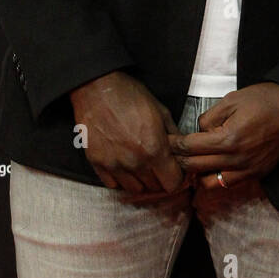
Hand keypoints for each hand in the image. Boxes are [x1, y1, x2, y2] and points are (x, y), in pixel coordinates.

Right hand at [69, 71, 183, 193]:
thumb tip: (182, 152)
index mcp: (154, 148)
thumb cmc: (130, 96)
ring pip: (134, 189)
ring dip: (141, 180)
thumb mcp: (161, 111)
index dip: (176, 178)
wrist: (96, 88)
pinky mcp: (96, 163)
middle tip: (158, 164)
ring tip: (140, 164)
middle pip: (154, 188)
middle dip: (160, 178)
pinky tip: (123, 163)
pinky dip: (120, 178)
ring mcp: (114, 164)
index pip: (172, 183)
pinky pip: (113, 184)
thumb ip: (174, 136)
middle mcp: (135, 162)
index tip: (174, 170)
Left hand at [168, 82, 278, 190]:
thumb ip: (209, 118)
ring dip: (197, 174)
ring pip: (208, 183)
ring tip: (194, 162)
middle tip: (172, 153)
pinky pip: (227, 184)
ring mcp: (246, 170)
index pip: (190, 148)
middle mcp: (236, 160)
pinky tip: (212, 167)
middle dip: (179, 160)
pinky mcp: (256, 174)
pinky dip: (215, 179)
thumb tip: (199, 132)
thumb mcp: (232, 100)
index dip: (174, 144)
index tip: (167, 141)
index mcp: (228, 139)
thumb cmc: (265, 101)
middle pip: (195, 167)